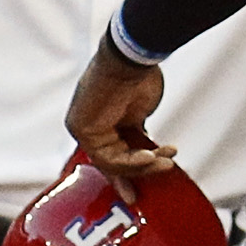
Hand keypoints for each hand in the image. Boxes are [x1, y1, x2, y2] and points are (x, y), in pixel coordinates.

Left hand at [64, 36, 175, 198]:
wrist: (132, 59)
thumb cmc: (139, 76)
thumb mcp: (140, 111)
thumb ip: (136, 132)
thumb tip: (143, 150)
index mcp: (103, 118)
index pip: (114, 151)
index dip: (131, 170)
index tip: (142, 186)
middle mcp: (90, 123)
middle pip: (112, 160)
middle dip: (138, 171)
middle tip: (162, 172)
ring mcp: (82, 127)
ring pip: (111, 162)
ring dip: (142, 165)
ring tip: (164, 161)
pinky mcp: (81, 129)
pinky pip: (106, 156)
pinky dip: (131, 160)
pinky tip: (151, 156)